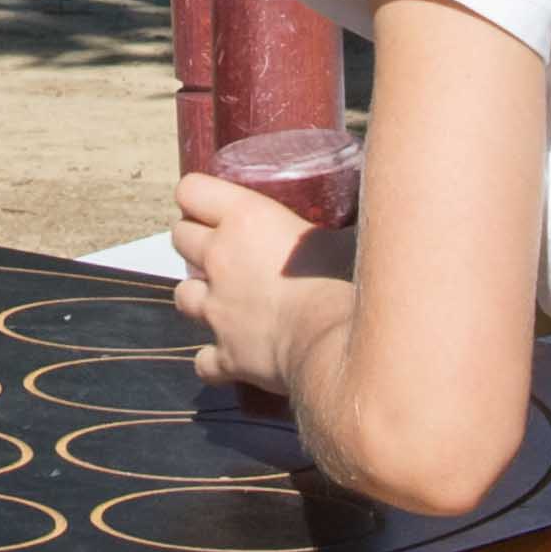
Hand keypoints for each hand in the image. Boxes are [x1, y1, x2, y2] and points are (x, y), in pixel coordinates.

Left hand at [169, 171, 353, 397]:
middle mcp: (220, 259)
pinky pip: (204, 360)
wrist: (335, 344)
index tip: (214, 206)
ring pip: (181, 295)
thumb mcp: (346, 237)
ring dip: (199, 296)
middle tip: (224, 250)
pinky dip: (215, 360)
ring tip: (223, 300)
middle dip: (196, 242)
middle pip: (180, 237)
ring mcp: (217, 309)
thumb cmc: (346, 281)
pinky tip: (235, 357)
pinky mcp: (225, 354)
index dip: (199, 197)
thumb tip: (371, 214)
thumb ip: (343, 225)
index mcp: (246, 219)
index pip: (192, 191)